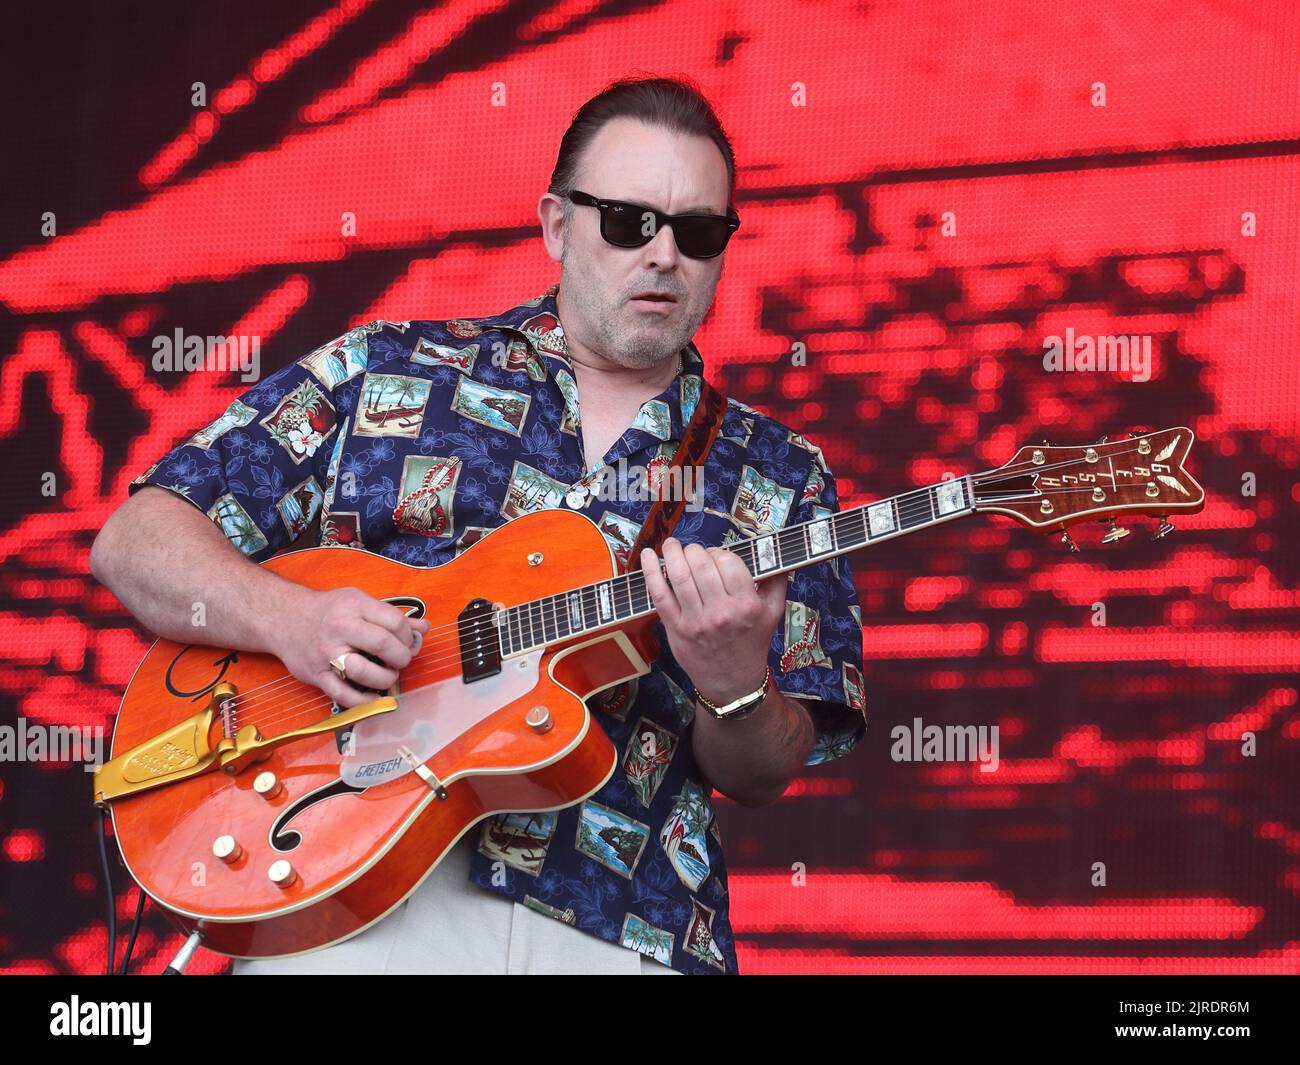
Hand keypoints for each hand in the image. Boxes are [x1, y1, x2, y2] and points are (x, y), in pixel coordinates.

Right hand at [269, 585, 429, 707]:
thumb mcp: (359, 602)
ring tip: (387, 676)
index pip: (395, 622)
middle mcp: (341, 628)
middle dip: (401, 658)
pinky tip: (375, 698)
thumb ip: (392, 616)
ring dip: (385, 679)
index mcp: (355, 606)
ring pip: (365, 672)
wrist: (283, 618)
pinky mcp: (317, 675)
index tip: (406, 642)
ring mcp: (327, 653)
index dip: (408, 636)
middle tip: (400, 661)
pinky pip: (344, 695)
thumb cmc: (328, 610)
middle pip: (383, 645)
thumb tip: (424, 628)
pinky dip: (365, 702)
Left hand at [639, 537, 786, 705]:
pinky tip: (647, 556)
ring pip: (679, 576)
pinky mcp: (676, 628)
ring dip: (672, 553)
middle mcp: (721, 612)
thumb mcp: (773, 612)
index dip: (719, 553)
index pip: (728, 562)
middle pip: (701, 565)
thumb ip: (776, 580)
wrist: (732, 680)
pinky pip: (659, 595)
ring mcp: (696, 621)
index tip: (715, 556)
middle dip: (695, 550)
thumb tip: (772, 549)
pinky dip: (650, 572)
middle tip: (693, 552)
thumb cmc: (751, 642)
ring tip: (671, 545)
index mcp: (746, 605)